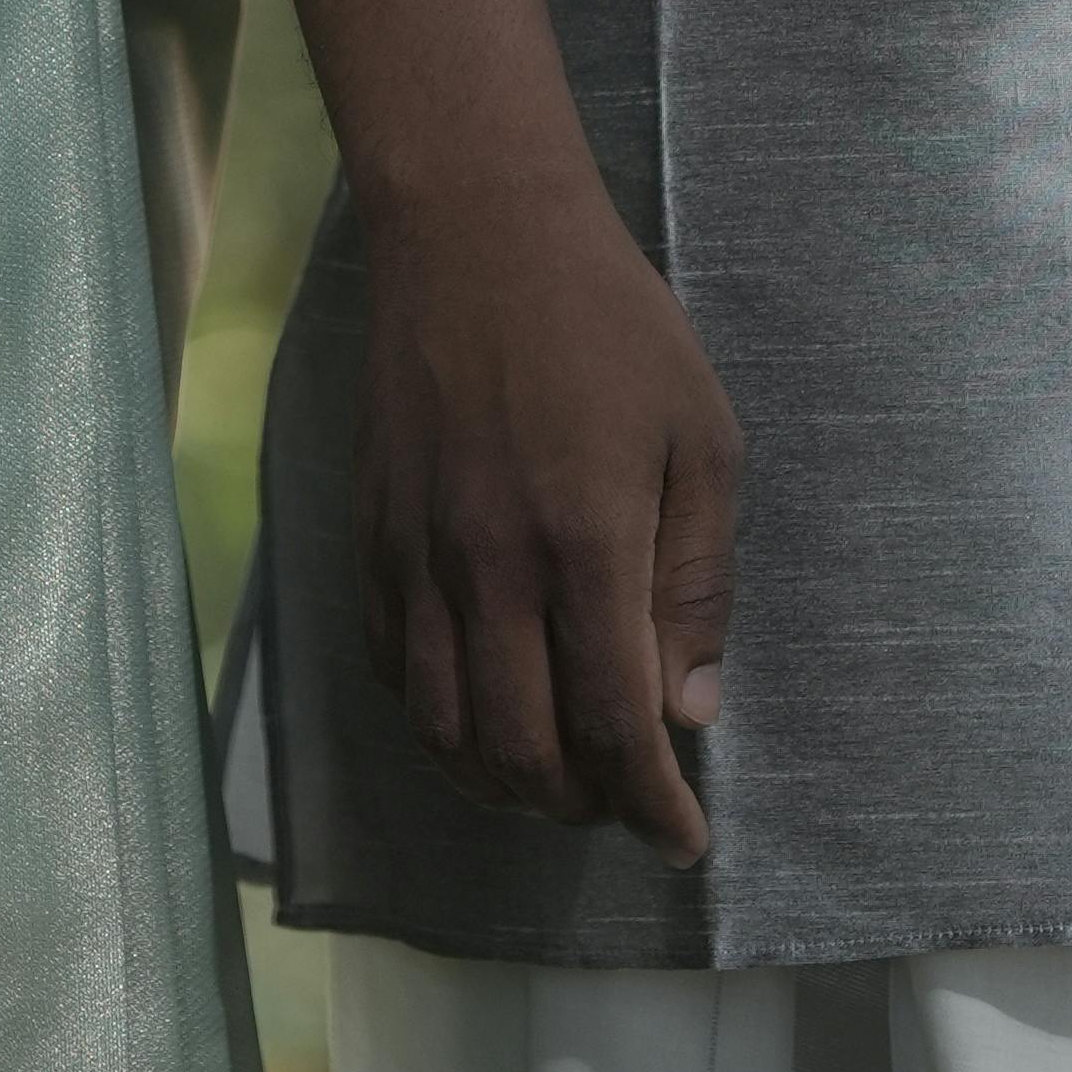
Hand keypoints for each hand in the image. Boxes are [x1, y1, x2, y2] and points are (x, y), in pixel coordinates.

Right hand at [356, 160, 740, 867]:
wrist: (475, 228)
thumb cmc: (611, 323)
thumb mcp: (702, 437)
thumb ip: (697, 583)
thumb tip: (688, 709)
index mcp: (586, 543)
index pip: (613, 727)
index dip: (651, 808)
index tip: (684, 843)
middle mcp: (489, 567)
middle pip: (521, 752)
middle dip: (580, 807)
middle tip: (623, 804)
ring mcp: (416, 556)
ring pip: (444, 729)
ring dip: (503, 784)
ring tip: (556, 781)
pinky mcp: (370, 536)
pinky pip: (393, 670)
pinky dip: (438, 724)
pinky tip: (481, 716)